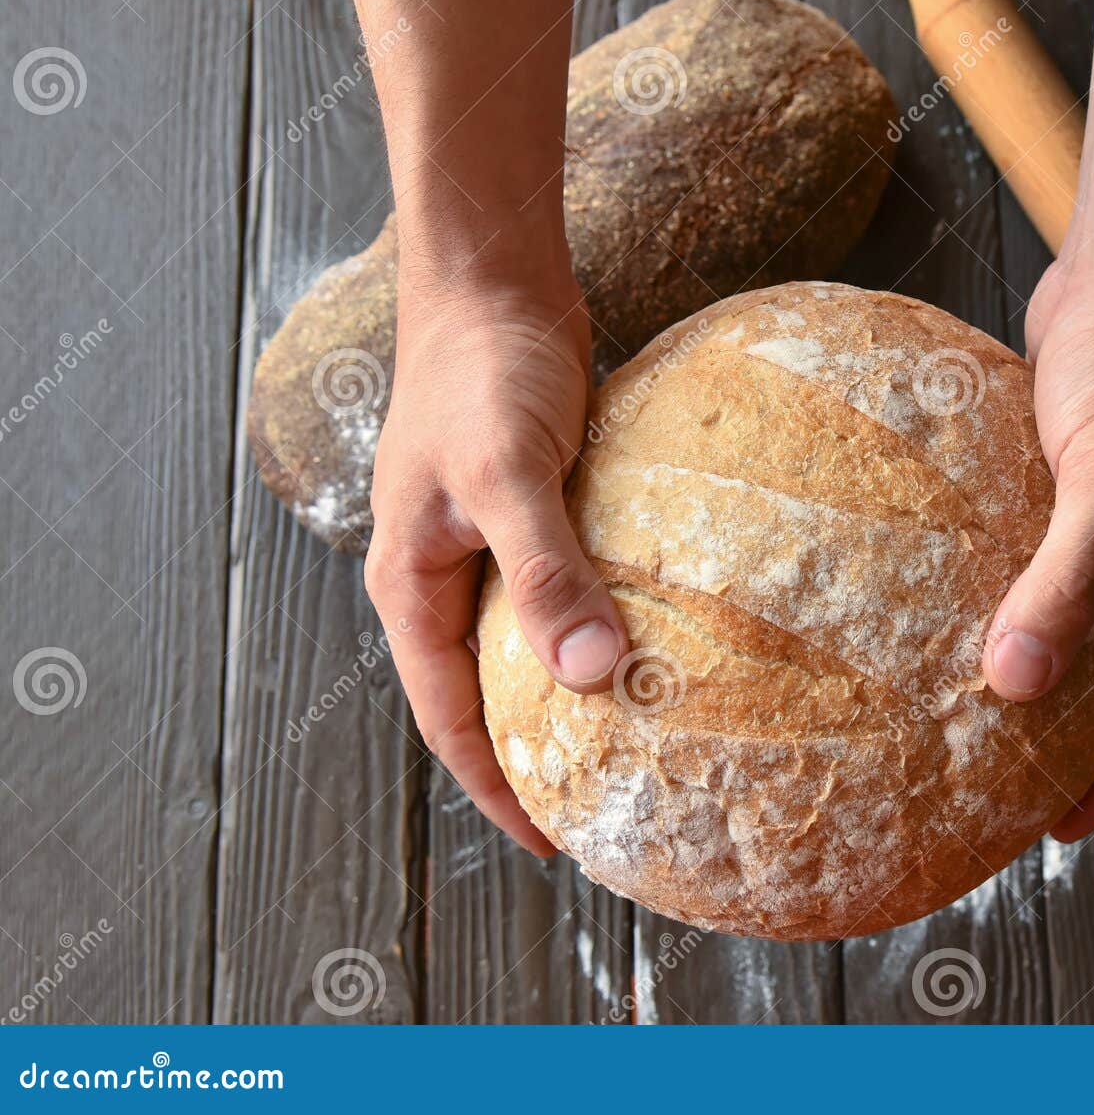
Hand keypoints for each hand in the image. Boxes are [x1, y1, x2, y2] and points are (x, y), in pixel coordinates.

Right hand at [363, 274, 629, 856]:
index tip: (555, 843)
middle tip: (602, 802)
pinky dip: (594, 621)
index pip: (452, 720)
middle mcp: (444, 575)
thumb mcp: (507, 473)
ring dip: (567, 689)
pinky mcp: (530, 510)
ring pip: (525, 641)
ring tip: (632, 736)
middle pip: (486, 692)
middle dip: (534, 753)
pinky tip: (650, 636)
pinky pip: (560, 587)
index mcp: (415, 586)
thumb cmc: (485, 370)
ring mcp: (486, 542)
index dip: (497, 788)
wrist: (493, 280)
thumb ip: (545, 570)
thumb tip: (590, 674)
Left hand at [983, 258, 1093, 841]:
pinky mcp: (1064, 491)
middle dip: (1071, 741)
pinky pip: (1032, 565)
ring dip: (1031, 668)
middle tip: (1004, 792)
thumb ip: (1067, 583)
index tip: (1055, 829)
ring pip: (1073, 623)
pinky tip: (936, 615)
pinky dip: (998, 597)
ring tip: (963, 716)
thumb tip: (1014, 687)